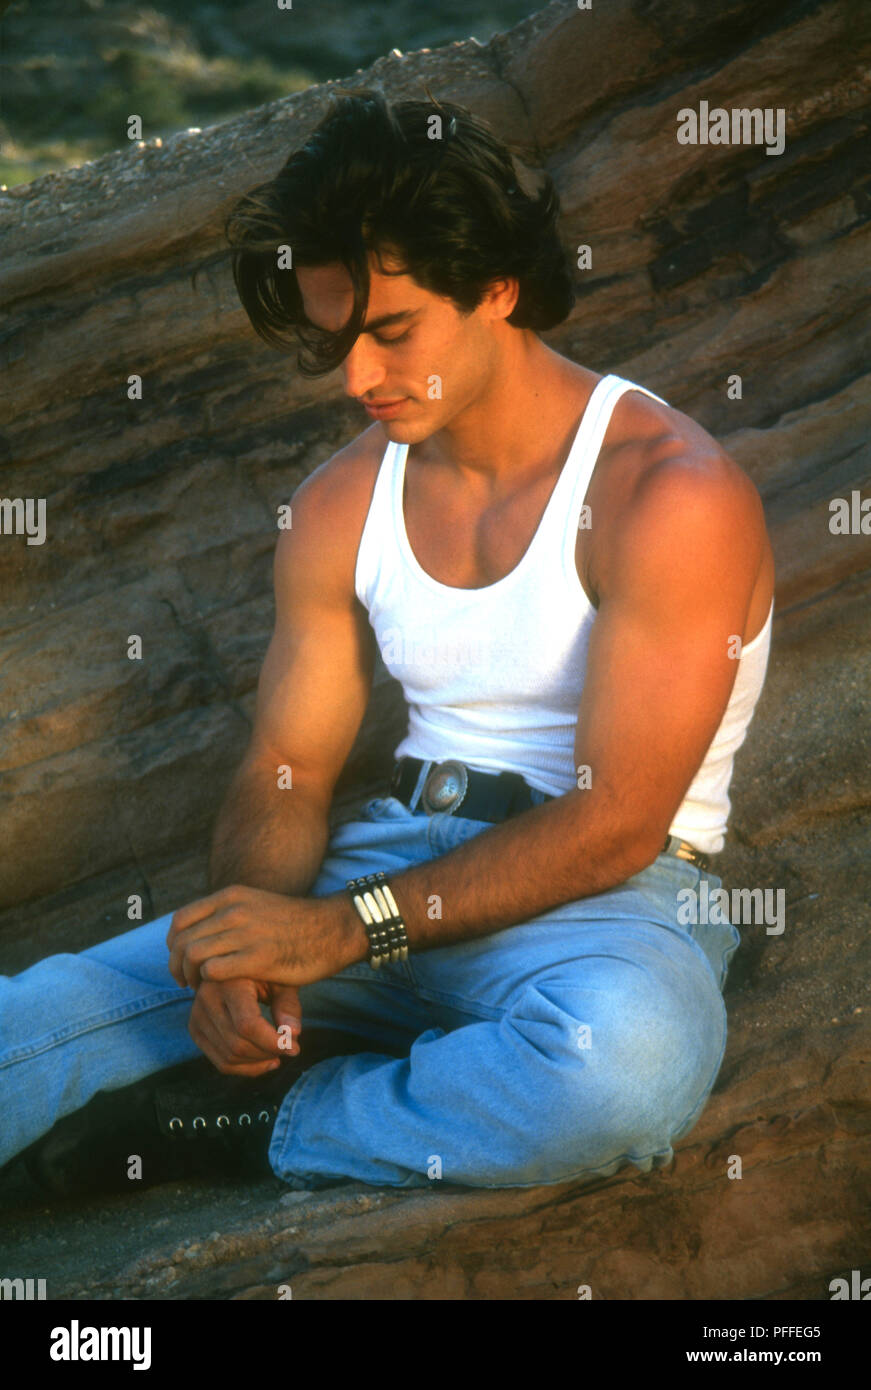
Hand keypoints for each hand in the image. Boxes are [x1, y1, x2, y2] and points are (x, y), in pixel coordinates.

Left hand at [166, 884, 357, 989]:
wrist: (332, 929)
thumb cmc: (294, 924)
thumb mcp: (256, 905)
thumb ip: (227, 915)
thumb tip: (199, 933)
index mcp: (231, 896)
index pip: (181, 920)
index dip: (173, 945)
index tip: (180, 961)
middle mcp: (234, 911)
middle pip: (182, 941)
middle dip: (177, 966)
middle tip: (186, 982)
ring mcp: (245, 933)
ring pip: (193, 956)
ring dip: (191, 977)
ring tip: (201, 988)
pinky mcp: (258, 958)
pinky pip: (213, 971)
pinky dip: (210, 984)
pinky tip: (222, 989)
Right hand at [188, 977, 303, 1075]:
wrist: (235, 964)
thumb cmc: (266, 972)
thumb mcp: (281, 980)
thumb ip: (288, 1005)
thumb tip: (294, 1033)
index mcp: (228, 980)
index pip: (247, 1025)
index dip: (273, 1042)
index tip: (295, 1048)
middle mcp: (206, 997)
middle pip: (238, 1044)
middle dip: (268, 1053)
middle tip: (290, 1048)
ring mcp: (196, 1014)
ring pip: (229, 1057)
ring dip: (258, 1062)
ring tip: (278, 1053)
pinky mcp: (195, 1028)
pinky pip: (220, 1061)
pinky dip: (245, 1068)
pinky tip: (265, 1061)